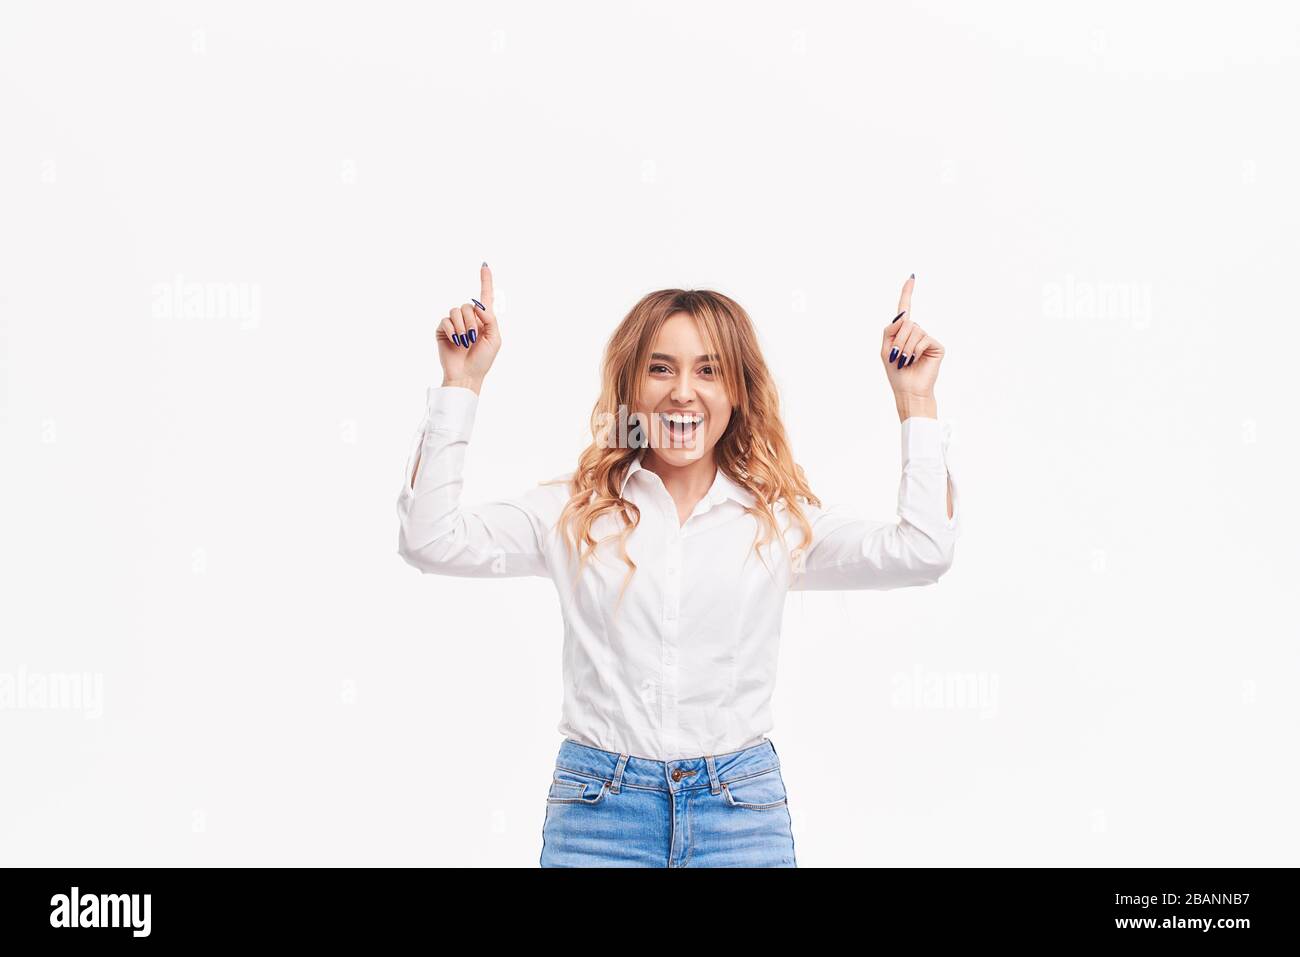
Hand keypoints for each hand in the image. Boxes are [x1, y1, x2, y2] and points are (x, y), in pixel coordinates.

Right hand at [438, 262, 501, 389]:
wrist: (467, 375)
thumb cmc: (483, 360)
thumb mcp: (495, 339)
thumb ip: (490, 319)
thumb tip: (478, 305)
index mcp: (484, 320)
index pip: (485, 296)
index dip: (485, 280)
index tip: (484, 265)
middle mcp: (469, 319)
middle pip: (468, 305)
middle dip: (472, 322)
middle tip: (473, 338)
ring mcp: (455, 324)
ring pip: (456, 311)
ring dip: (463, 327)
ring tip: (465, 342)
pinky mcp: (443, 330)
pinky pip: (446, 320)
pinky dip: (452, 331)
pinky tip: (456, 341)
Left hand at [881, 273, 943, 399]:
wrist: (909, 390)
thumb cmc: (896, 372)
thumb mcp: (886, 349)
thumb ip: (890, 330)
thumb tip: (904, 314)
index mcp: (903, 332)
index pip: (905, 309)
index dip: (907, 293)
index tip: (912, 278)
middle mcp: (916, 332)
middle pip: (906, 322)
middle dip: (899, 339)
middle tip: (898, 357)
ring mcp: (927, 338)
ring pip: (914, 331)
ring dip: (905, 348)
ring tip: (905, 361)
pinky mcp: (936, 346)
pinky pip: (923, 340)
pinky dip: (915, 351)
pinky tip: (915, 361)